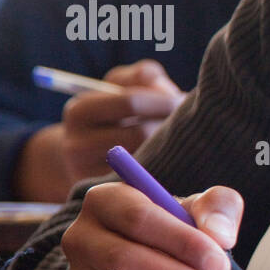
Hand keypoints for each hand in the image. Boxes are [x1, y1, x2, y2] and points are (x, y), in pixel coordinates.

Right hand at [13, 61, 184, 201]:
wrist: (82, 155)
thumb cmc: (114, 112)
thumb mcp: (120, 86)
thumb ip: (143, 76)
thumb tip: (162, 86)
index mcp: (79, 111)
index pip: (131, 101)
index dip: (163, 100)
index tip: (181, 101)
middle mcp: (77, 144)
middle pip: (141, 134)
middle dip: (170, 125)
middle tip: (192, 123)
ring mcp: (88, 174)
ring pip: (145, 160)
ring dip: (171, 148)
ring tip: (182, 139)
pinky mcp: (106, 194)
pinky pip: (144, 183)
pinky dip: (163, 169)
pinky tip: (172, 159)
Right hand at [62, 182, 243, 269]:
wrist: (154, 252)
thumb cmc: (178, 224)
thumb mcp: (199, 205)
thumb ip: (217, 206)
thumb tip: (220, 235)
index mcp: (105, 200)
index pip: (139, 219)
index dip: (181, 242)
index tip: (217, 262)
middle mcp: (82, 237)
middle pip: (124, 261)